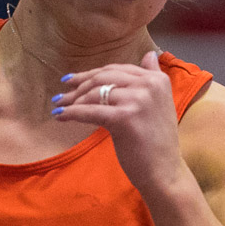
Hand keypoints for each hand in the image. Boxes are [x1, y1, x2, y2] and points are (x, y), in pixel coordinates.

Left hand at [53, 49, 185, 197]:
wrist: (165, 172)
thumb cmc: (157, 143)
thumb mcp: (160, 103)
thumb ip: (152, 77)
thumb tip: (149, 54)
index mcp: (157, 79)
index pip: (117, 70)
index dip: (92, 74)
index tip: (73, 80)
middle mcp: (149, 85)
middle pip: (104, 77)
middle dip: (79, 85)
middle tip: (62, 94)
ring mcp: (138, 100)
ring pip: (95, 93)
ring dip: (73, 100)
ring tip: (60, 106)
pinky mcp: (124, 118)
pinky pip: (90, 111)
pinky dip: (72, 113)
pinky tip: (60, 116)